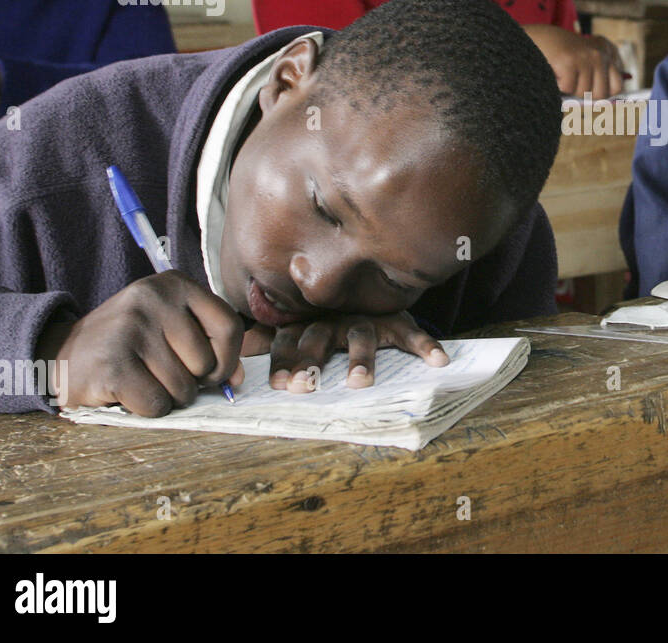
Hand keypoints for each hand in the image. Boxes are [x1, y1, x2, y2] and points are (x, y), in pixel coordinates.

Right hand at [33, 271, 245, 414]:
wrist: (62, 354)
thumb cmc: (131, 344)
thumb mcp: (171, 328)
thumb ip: (211, 345)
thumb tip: (238, 379)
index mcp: (175, 283)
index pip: (229, 326)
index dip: (229, 359)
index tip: (213, 371)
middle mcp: (153, 299)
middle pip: (207, 362)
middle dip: (194, 382)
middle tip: (165, 374)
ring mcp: (130, 329)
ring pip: (183, 388)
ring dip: (169, 397)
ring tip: (144, 380)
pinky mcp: (112, 364)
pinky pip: (156, 404)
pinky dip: (147, 408)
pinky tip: (128, 392)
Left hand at [239, 311, 447, 391]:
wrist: (365, 281)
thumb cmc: (322, 321)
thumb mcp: (293, 329)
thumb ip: (263, 344)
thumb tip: (229, 364)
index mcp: (306, 322)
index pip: (288, 341)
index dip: (284, 362)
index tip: (280, 386)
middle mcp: (334, 318)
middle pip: (320, 338)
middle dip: (312, 362)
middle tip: (307, 386)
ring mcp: (366, 319)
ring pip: (362, 337)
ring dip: (361, 360)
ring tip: (359, 384)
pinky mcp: (396, 321)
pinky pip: (411, 333)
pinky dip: (425, 346)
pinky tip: (438, 361)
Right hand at [523, 25, 624, 98]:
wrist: (538, 37)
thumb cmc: (562, 55)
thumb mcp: (585, 60)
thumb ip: (599, 76)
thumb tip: (604, 103)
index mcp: (606, 53)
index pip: (617, 85)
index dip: (605, 94)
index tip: (594, 95)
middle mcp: (599, 55)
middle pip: (601, 94)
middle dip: (586, 95)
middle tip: (574, 84)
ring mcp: (585, 58)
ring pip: (582, 92)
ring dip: (570, 89)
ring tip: (563, 73)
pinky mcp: (569, 62)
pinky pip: (567, 88)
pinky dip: (558, 85)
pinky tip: (555, 71)